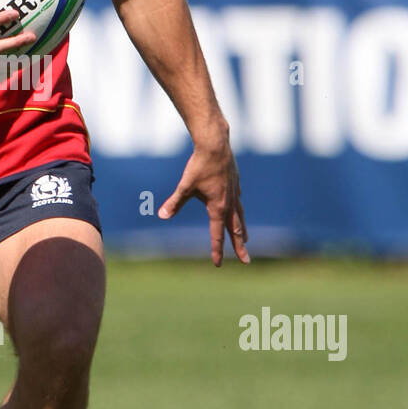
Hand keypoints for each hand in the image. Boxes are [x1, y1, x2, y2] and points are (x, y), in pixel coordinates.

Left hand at [158, 133, 249, 266]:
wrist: (215, 145)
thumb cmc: (199, 165)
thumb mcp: (185, 186)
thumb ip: (174, 202)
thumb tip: (162, 215)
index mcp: (218, 207)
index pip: (217, 234)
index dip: (216, 250)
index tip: (217, 264)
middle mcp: (230, 203)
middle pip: (236, 230)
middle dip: (239, 247)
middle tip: (246, 261)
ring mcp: (235, 193)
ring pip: (240, 217)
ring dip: (242, 230)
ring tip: (246, 240)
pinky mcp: (236, 183)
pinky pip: (238, 203)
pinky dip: (239, 212)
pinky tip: (238, 212)